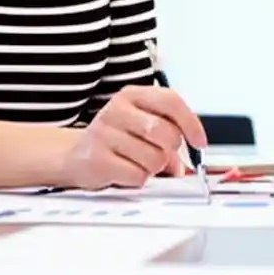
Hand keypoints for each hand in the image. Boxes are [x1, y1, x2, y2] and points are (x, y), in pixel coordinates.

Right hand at [62, 86, 206, 189]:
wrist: (74, 156)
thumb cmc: (115, 140)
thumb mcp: (140, 125)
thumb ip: (168, 136)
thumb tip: (185, 162)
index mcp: (131, 95)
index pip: (170, 101)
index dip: (190, 123)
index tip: (199, 142)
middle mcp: (117, 110)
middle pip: (164, 131)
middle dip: (170, 149)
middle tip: (161, 154)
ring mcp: (104, 133)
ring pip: (154, 158)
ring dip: (154, 167)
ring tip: (138, 163)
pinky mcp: (97, 158)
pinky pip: (137, 175)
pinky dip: (138, 179)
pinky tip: (125, 171)